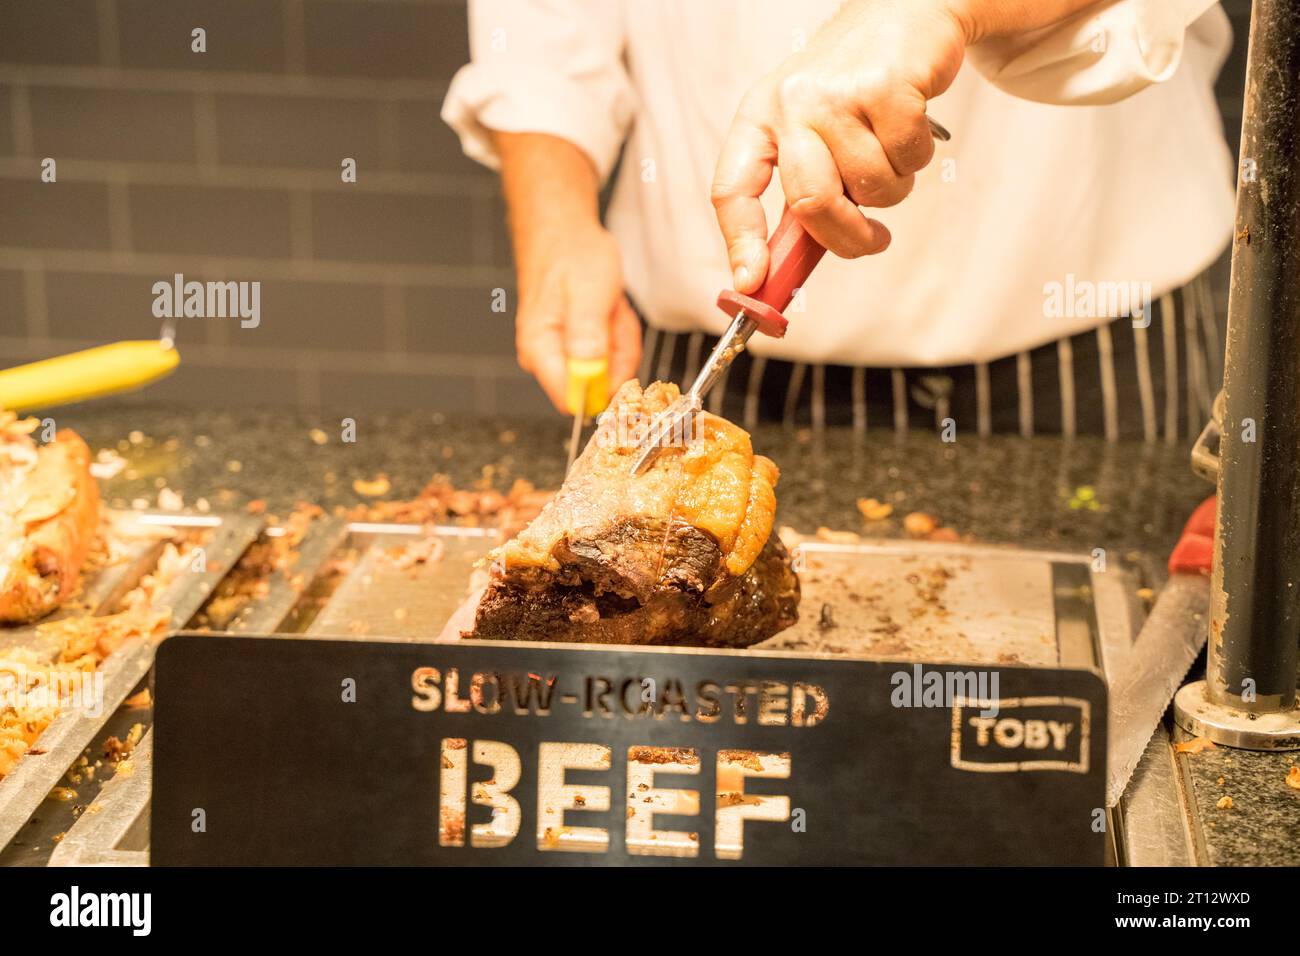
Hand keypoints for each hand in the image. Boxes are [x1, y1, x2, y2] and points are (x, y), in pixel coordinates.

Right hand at [514, 219, 640, 411]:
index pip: (574, 400)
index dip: (606, 384)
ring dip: (619, 336)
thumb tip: (589, 377)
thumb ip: (588, 337)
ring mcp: (560, 352)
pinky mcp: (573, 345)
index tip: (615, 347)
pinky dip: (617, 330)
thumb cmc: (571, 254)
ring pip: (608, 368)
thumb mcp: (588, 293)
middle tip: (611, 313)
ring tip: (607, 305)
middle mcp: (544, 357)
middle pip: (597, 384)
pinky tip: (607, 307)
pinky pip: (608, 352)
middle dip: (617, 350)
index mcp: (540, 350)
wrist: (563, 231)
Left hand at [712, 0, 967, 291]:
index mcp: (759, 117)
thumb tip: (784, 272)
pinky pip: (908, 159)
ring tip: (888, 150)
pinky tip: (909, 125)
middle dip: (848, 237)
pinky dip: (918, 157)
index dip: (741, 243)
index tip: (751, 282)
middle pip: (811, 202)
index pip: (731, 189)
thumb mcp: (811, 132)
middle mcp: (790, 102)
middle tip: (871, 240)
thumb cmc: (854, 86)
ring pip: (871, 187)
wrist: (905, 13)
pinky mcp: (886, 85)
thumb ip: (800, 194)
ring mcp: (836, 92)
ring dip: (892, 188)